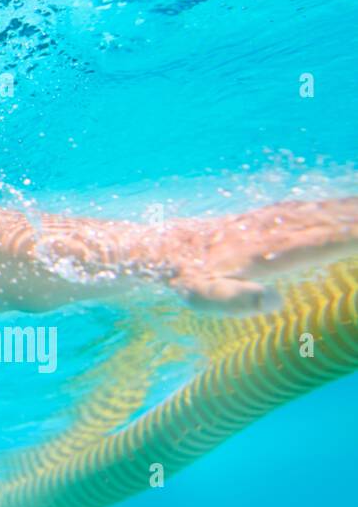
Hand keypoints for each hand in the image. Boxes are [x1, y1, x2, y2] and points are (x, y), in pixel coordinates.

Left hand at [152, 197, 357, 312]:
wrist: (166, 249)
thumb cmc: (189, 279)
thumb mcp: (205, 297)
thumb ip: (237, 299)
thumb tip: (271, 302)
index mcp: (275, 247)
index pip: (334, 238)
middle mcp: (280, 226)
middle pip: (340, 218)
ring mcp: (277, 217)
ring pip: (331, 209)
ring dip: (354, 209)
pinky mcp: (272, 215)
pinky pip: (317, 206)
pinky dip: (342, 205)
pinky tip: (349, 206)